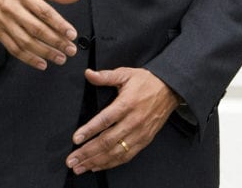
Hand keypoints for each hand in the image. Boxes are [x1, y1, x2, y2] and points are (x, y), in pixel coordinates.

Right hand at [0, 0, 80, 69]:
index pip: (44, 12)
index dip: (59, 24)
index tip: (71, 34)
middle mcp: (13, 8)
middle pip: (36, 29)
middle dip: (55, 42)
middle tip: (70, 49)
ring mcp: (4, 22)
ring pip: (25, 42)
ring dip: (44, 53)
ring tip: (59, 58)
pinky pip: (13, 48)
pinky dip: (28, 58)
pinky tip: (41, 63)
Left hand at [65, 67, 180, 174]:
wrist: (170, 90)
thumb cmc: (146, 82)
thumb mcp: (126, 74)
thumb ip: (106, 76)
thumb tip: (88, 74)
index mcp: (127, 104)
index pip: (105, 120)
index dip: (90, 130)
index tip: (76, 138)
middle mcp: (133, 121)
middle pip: (108, 141)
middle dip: (87, 152)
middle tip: (72, 160)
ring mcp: (139, 134)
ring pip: (115, 152)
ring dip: (96, 161)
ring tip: (80, 167)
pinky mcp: (144, 141)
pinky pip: (126, 156)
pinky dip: (111, 164)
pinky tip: (97, 166)